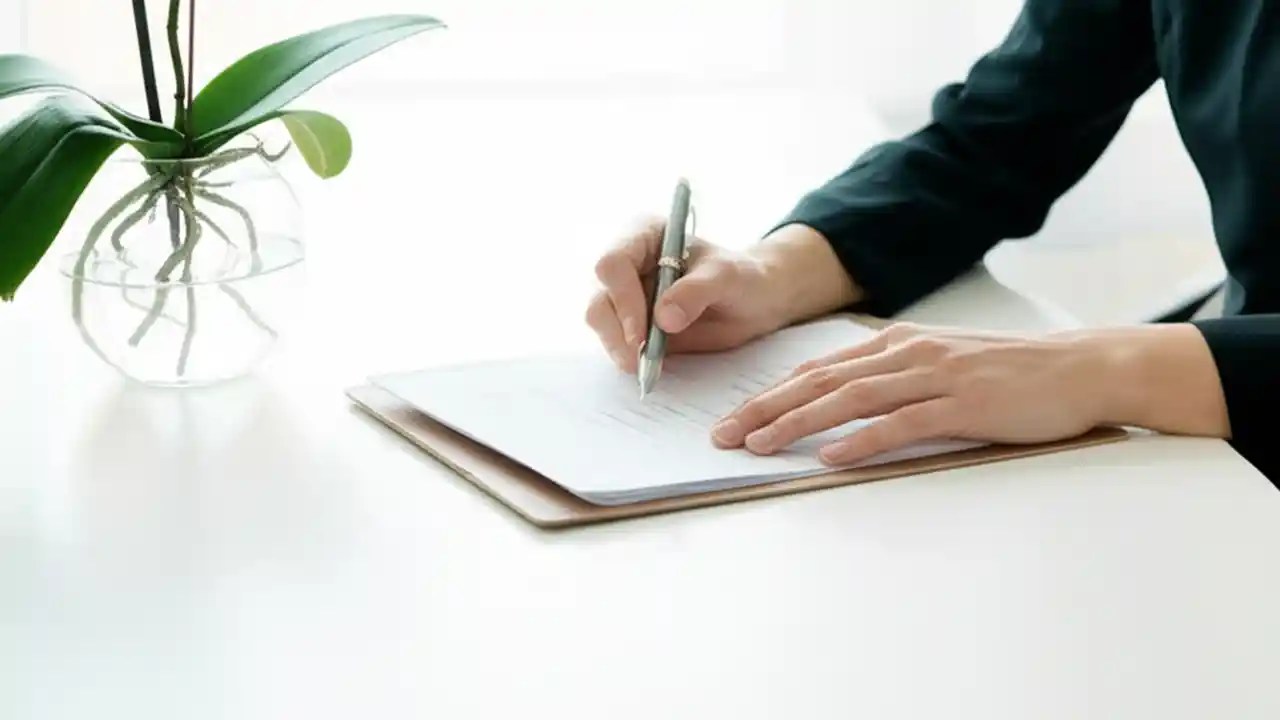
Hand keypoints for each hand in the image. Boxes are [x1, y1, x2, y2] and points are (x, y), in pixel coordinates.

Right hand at [585, 217, 791, 371]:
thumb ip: (696, 292)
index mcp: (645, 235)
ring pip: (600, 321)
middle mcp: (627, 262)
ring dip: (618, 347)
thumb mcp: (727, 277)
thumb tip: (663, 319)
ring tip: (646, 366)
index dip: (623, 298)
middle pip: (601, 297)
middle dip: (617, 331)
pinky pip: (614, 340)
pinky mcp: (629, 323)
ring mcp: (625, 294)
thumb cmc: (741, 277)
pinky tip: (648, 367)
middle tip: (642, 359)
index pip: (614, 262)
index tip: (642, 333)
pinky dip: (626, 356)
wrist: (752, 302)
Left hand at [710, 322, 1129, 464]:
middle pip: (820, 382)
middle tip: (723, 436)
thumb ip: (892, 379)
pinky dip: (865, 440)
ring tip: (759, 445)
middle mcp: (907, 354)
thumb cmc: (1008, 374)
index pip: (818, 370)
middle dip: (765, 409)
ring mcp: (935, 376)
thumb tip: (840, 402)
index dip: (770, 394)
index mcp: (896, 345)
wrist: (1080, 368)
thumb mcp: (939, 365)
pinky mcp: (964, 404)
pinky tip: (834, 457)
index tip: (732, 418)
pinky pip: (904, 423)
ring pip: (851, 399)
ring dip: (799, 423)